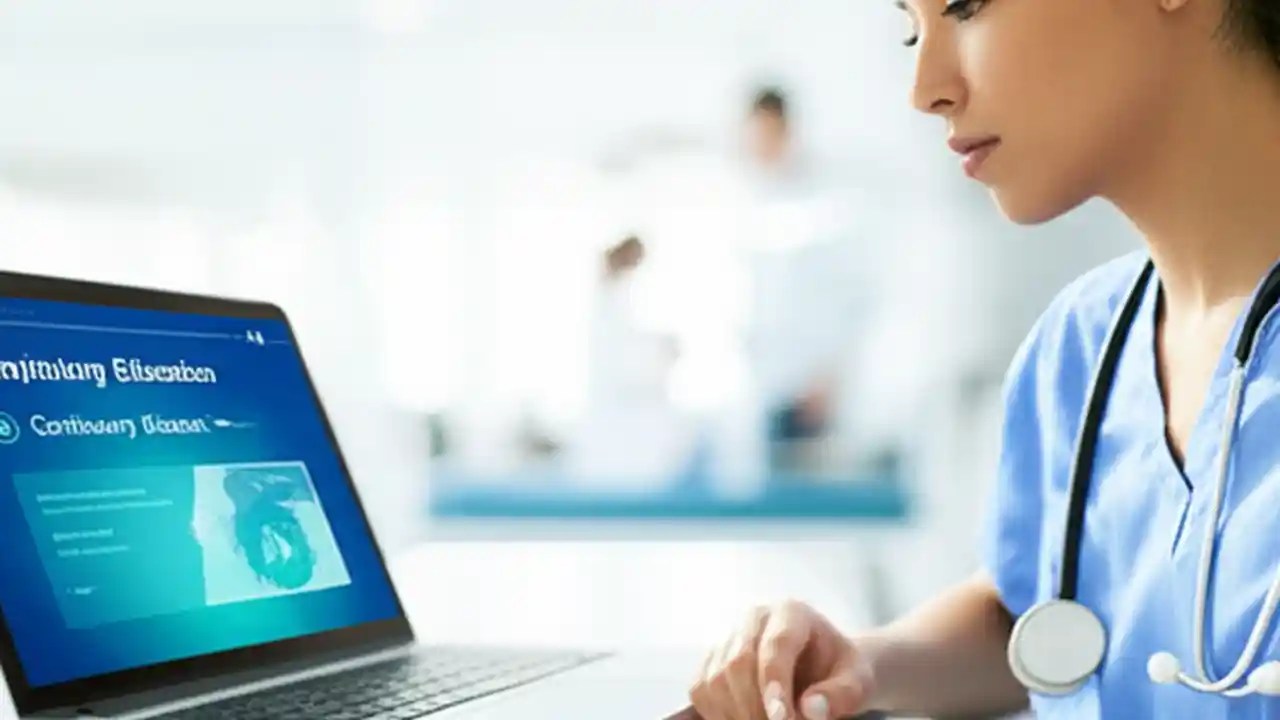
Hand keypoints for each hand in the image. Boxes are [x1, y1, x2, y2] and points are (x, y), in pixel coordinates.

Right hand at [688, 601, 875, 719]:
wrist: (823, 667)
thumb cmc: (841, 671)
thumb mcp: (857, 680)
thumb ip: (842, 693)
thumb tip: (811, 709)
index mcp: (792, 612)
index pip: (776, 646)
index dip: (775, 685)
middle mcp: (753, 617)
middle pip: (738, 662)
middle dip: (754, 707)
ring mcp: (727, 636)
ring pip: (715, 678)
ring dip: (736, 714)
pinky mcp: (711, 659)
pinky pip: (701, 689)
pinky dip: (718, 713)